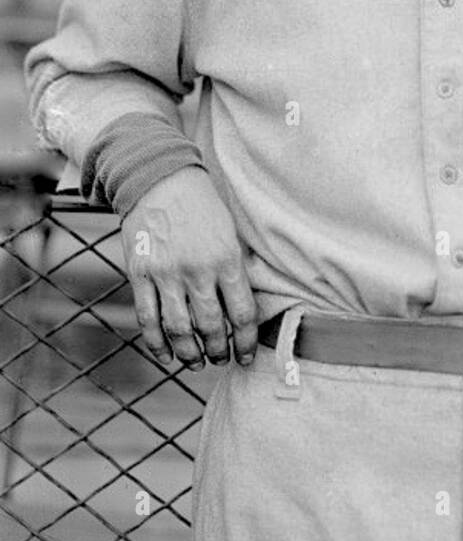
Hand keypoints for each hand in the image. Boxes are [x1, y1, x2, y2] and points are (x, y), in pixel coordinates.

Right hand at [121, 166, 257, 369]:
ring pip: (178, 329)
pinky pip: (147, 318)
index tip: (245, 355)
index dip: (245, 342)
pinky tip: (166, 354)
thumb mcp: (230, 232)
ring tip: (197, 362)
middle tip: (221, 359)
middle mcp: (197, 269)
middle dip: (218, 351)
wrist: (158, 178)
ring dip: (189, 353)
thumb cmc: (201, 206)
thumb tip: (244, 311)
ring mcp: (166, 273)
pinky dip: (156, 343)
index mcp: (226, 259)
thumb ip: (236, 269)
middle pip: (211, 327)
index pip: (242, 314)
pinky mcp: (140, 273)